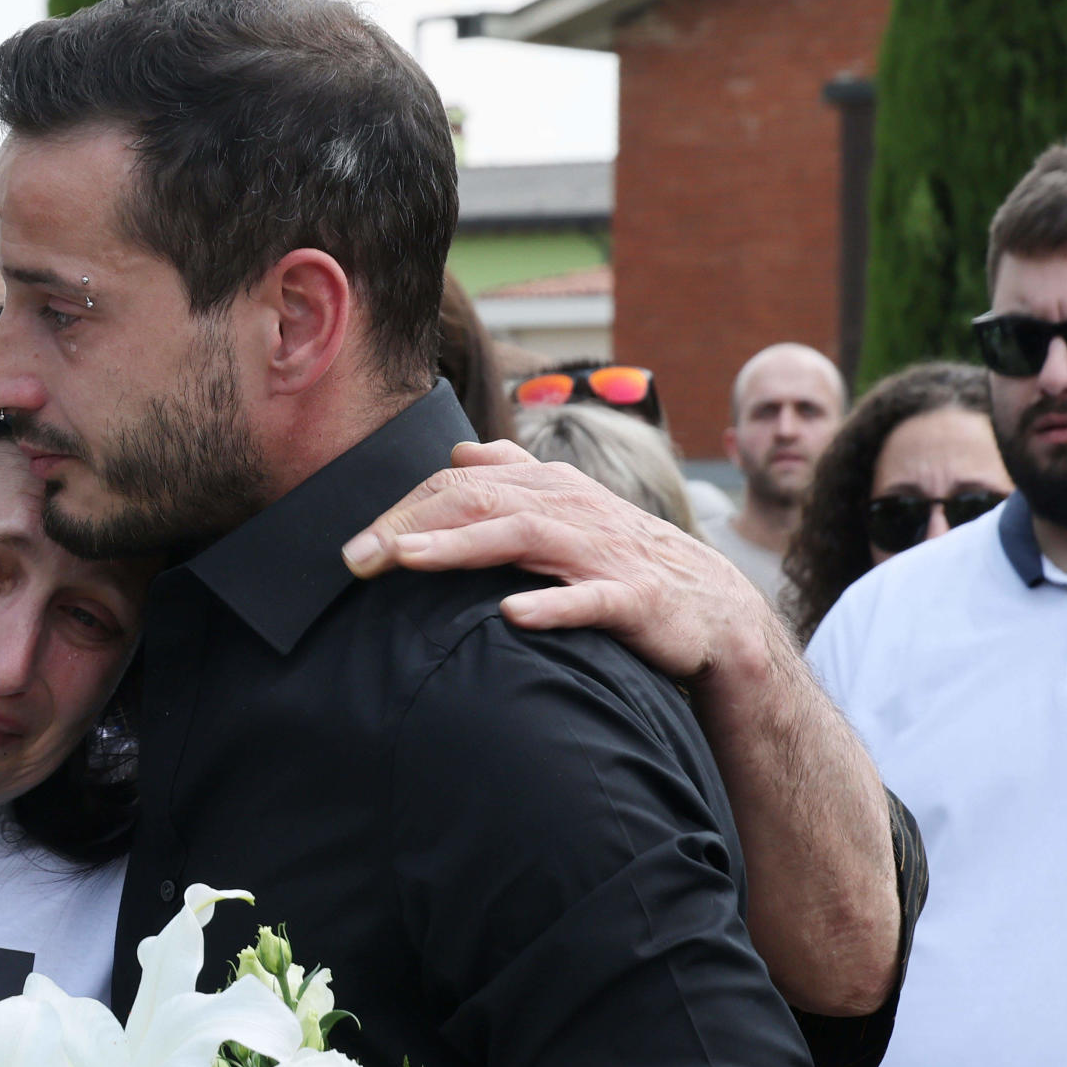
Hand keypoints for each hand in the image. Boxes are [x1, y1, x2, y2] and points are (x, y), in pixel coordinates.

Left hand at [343, 441, 786, 684]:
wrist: (712, 607)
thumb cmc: (624, 560)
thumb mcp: (569, 509)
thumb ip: (514, 479)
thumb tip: (460, 451)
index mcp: (551, 489)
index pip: (464, 484)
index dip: (406, 508)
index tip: (354, 543)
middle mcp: (572, 510)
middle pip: (481, 502)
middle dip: (413, 525)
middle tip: (356, 557)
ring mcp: (603, 554)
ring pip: (524, 539)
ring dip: (461, 549)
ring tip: (407, 562)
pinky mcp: (635, 600)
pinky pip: (590, 602)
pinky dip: (552, 607)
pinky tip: (511, 616)